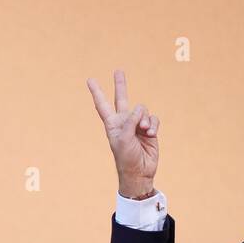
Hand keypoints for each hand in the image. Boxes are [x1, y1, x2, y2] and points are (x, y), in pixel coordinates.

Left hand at [87, 69, 158, 199]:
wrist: (139, 171)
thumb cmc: (126, 158)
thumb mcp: (123, 139)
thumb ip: (130, 121)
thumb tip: (140, 108)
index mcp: (112, 124)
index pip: (102, 105)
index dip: (96, 92)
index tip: (90, 80)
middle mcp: (124, 122)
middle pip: (122, 99)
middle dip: (120, 85)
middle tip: (118, 71)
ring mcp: (137, 125)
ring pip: (143, 110)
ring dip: (145, 120)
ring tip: (144, 131)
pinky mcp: (149, 129)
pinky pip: (153, 119)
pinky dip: (154, 125)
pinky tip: (151, 134)